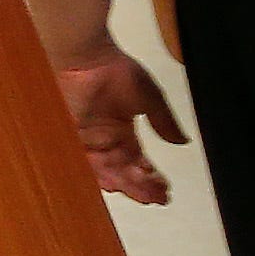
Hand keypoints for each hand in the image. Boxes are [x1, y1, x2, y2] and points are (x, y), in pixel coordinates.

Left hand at [56, 48, 182, 205]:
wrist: (86, 58)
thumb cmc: (115, 70)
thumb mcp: (151, 99)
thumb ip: (164, 122)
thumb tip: (182, 141)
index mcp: (121, 131)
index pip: (137, 161)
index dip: (150, 177)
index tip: (163, 189)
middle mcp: (104, 140)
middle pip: (124, 171)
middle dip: (141, 185)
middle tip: (155, 197)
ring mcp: (88, 140)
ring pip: (107, 171)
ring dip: (125, 184)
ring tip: (141, 195)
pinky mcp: (72, 137)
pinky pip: (84, 162)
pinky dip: (99, 175)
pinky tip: (114, 186)